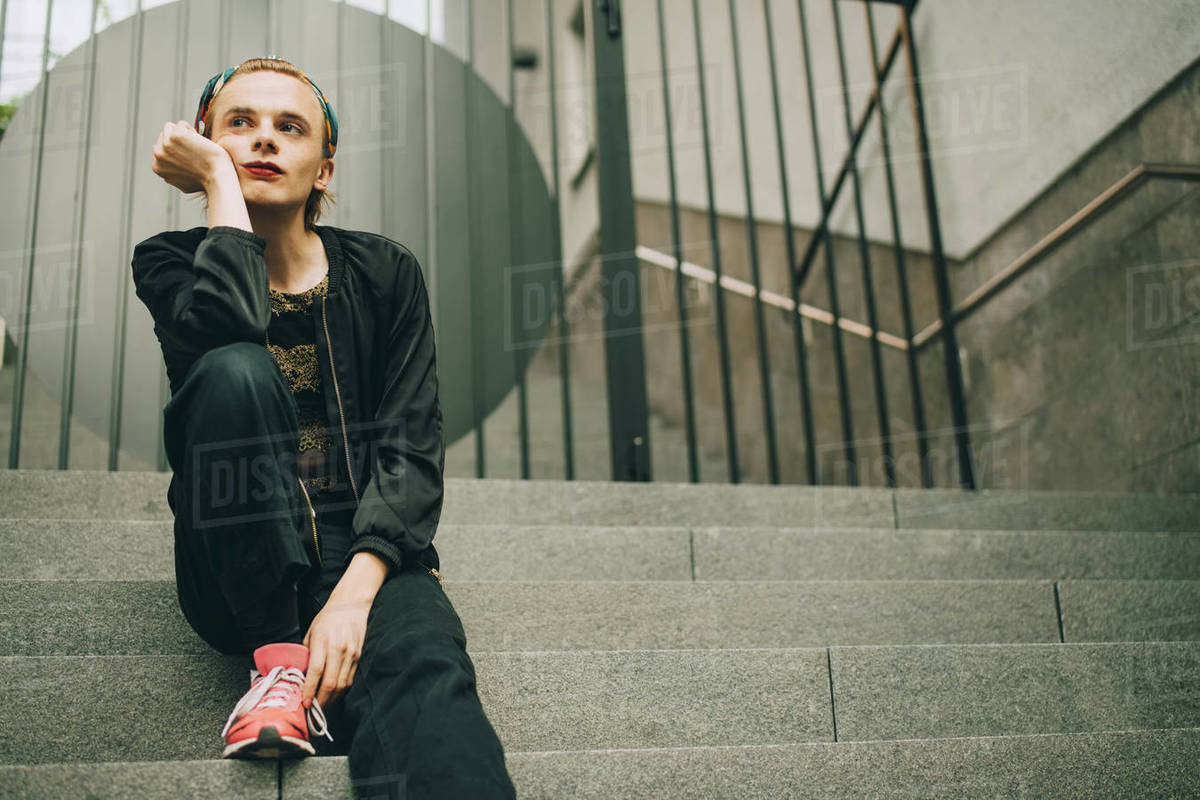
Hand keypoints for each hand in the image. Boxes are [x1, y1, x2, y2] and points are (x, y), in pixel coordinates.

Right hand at [150, 120, 234, 193]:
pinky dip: (192, 131)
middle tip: (194, 151)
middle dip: (178, 140)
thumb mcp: (182, 183)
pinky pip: (181, 124)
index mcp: (157, 167)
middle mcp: (158, 155)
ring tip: (196, 146)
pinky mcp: (175, 136)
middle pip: (164, 136)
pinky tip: (200, 142)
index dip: (176, 149)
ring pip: (170, 128)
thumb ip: (172, 174)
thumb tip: (167, 171)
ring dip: (184, 134)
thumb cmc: (206, 181)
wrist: (217, 177)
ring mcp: (165, 145)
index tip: (189, 157)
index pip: (161, 148)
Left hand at [301, 592, 369, 709]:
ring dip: (331, 700)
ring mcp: (351, 653)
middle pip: (331, 682)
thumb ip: (306, 654)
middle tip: (312, 712)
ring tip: (322, 708)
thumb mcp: (311, 632)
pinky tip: (333, 697)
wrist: (351, 605)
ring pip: (342, 684)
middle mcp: (338, 648)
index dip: (310, 689)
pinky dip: (341, 692)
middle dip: (321, 701)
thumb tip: (299, 676)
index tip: (305, 703)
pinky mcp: (359, 657)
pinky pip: (349, 679)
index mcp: (323, 641)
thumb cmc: (328, 618)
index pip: (316, 671)